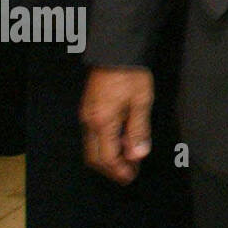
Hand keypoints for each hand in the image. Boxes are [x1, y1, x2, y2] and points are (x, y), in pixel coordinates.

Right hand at [80, 67, 153, 184]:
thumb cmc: (130, 74)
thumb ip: (138, 130)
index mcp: (102, 122)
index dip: (119, 170)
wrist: (115, 50)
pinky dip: (105, 144)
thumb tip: (138, 155)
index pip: (107, 157)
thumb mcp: (141, 101)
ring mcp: (86, 114)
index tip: (130, 177)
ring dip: (108, 157)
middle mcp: (89, 121)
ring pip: (92, 146)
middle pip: (94, 156)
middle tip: (129, 173)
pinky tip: (121, 140)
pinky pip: (92, 135)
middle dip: (111, 168)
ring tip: (128, 158)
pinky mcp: (88, 108)